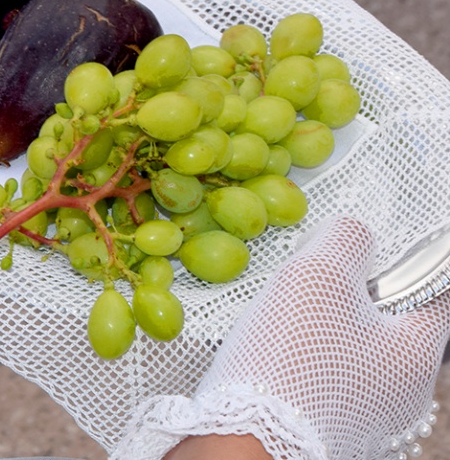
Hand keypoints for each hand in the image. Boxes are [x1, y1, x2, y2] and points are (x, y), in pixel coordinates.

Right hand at [191, 216, 449, 458]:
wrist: (243, 439)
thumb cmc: (290, 358)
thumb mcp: (318, 275)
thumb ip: (345, 240)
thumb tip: (356, 234)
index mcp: (418, 353)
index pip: (434, 289)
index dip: (405, 258)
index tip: (371, 245)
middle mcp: (404, 392)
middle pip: (387, 321)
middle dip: (350, 293)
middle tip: (311, 277)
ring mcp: (366, 417)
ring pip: (352, 351)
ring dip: (322, 328)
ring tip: (282, 317)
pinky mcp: (327, 430)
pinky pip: (323, 380)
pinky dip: (302, 360)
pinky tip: (272, 354)